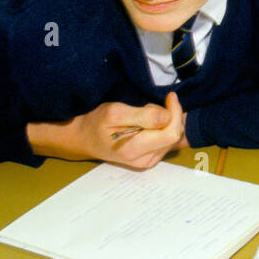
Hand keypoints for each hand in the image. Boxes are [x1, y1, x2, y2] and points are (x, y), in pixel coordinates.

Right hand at [27, 92, 187, 168]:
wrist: (83, 138)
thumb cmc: (96, 122)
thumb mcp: (115, 112)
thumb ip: (143, 116)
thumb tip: (167, 116)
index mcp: (135, 150)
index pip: (171, 133)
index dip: (175, 112)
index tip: (170, 96)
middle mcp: (145, 160)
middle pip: (174, 136)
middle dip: (171, 116)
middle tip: (155, 104)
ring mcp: (147, 162)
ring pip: (172, 139)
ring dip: (166, 122)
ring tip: (146, 114)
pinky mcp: (149, 159)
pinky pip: (166, 142)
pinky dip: (163, 129)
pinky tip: (149, 123)